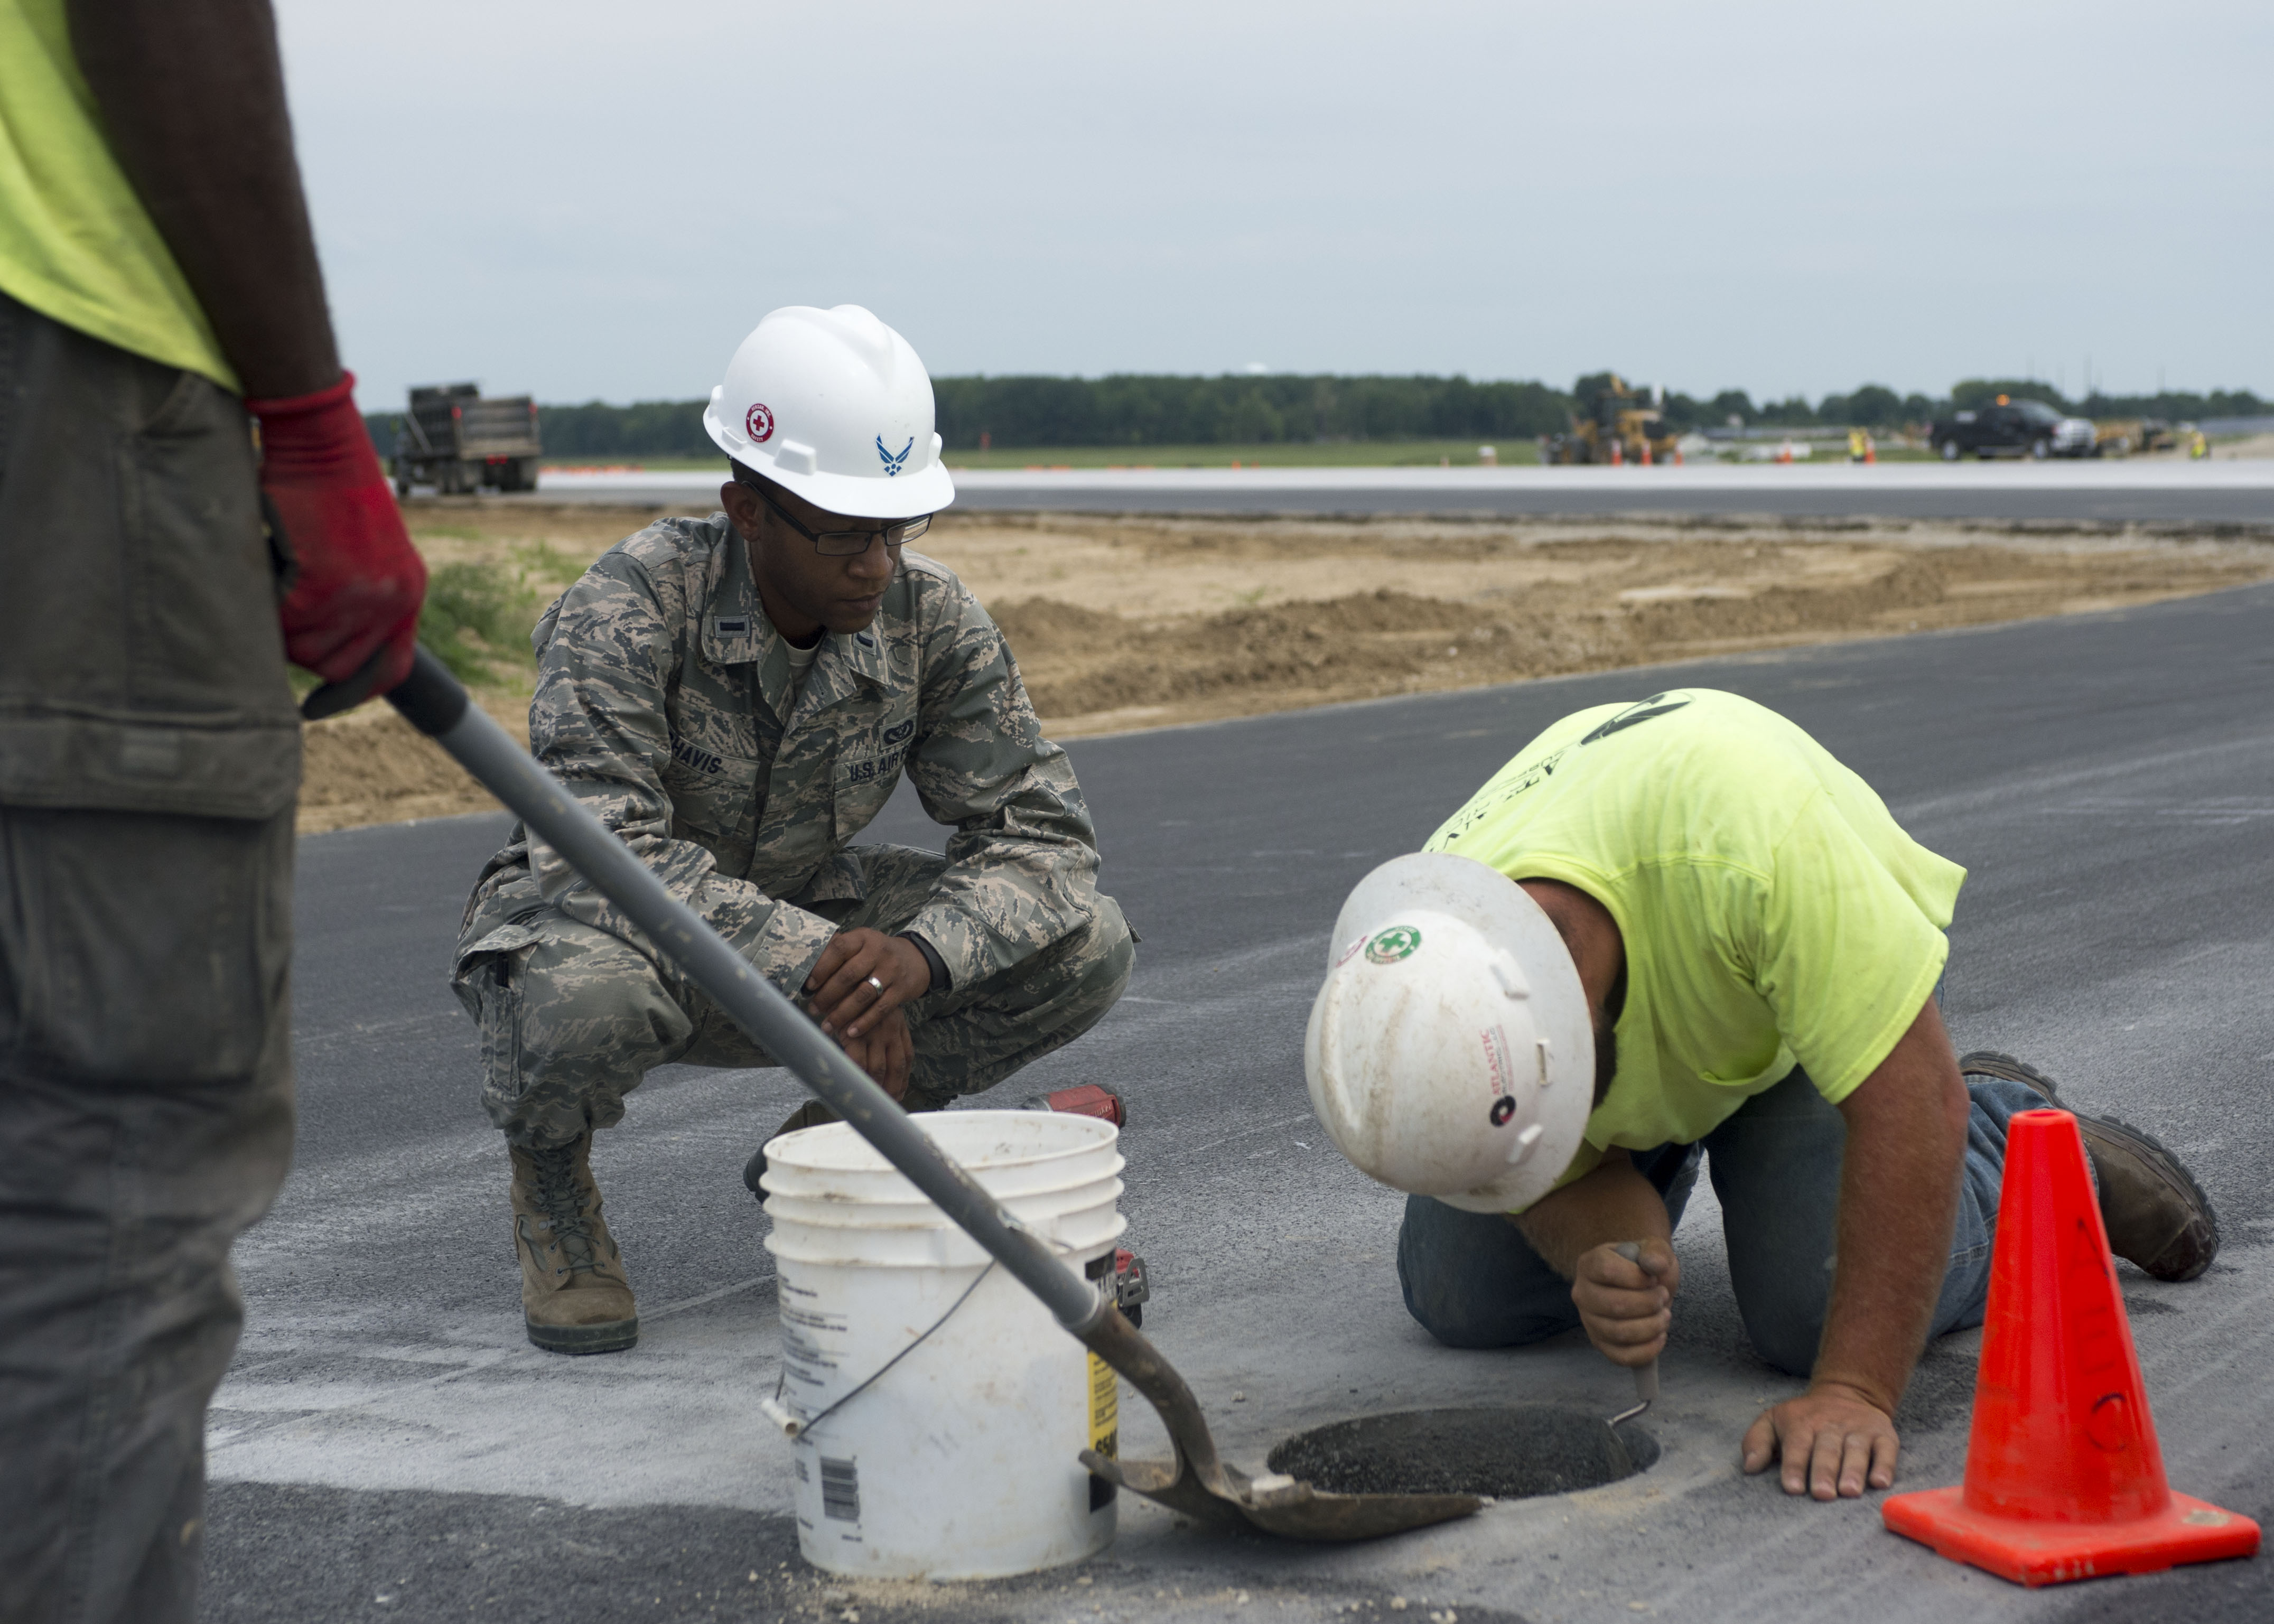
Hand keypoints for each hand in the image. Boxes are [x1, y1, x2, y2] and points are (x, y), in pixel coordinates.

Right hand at [247, 372, 426, 693]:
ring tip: (273, 579)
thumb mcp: (359, 548)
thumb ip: (352, 594)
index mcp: (409, 591)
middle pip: (339, 667)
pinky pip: (283, 624)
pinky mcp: (326, 584)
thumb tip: (312, 642)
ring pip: (304, 650)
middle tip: (277, 613)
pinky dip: (264, 605)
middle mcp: (397, 599)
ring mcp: (365, 596)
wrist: (321, 437)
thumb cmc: (328, 485)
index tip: (314, 707)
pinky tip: (265, 570)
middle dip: (301, 650)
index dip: (353, 693)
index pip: (393, 668)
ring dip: (278, 625)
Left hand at [804, 929, 930, 1040]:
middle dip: (828, 995)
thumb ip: (839, 951)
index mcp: (863, 938)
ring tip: (827, 1025)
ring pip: (863, 994)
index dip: (822, 967)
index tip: (809, 985)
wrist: (915, 959)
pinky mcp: (901, 990)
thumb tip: (806, 966)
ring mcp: (891, 971)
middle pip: (849, 975)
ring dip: (842, 1013)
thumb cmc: (878, 954)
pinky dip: (864, 1022)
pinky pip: (881, 1009)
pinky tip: (850, 1032)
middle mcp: (878, 952)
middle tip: (814, 1009)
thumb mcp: (861, 944)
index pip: (839, 949)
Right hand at [835, 1005, 913, 1099]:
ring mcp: (873, 1032)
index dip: (904, 1077)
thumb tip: (880, 1057)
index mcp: (898, 1025)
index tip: (900, 1092)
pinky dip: (857, 1076)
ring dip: (876, 1086)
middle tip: (887, 1102)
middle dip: (893, 1087)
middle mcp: (890, 1029)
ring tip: (870, 1099)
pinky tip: (854, 1085)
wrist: (843, 977)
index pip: (907, 1056)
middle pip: (897, 1066)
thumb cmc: (857, 996)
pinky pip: (857, 1062)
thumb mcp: (878, 1011)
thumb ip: (882, 1031)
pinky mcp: (855, 1033)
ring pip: (878, 1068)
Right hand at [1571, 1237, 1677, 1367]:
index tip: (1653, 1278)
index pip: (1607, 1271)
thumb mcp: (1653, 1249)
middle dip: (1649, 1304)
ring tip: (1664, 1316)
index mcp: (1589, 1264)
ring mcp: (1588, 1321)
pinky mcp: (1600, 1343)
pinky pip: (1621, 1356)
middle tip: (1663, 1297)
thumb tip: (1655, 1265)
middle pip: (1615, 1305)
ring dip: (1651, 1326)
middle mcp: (1582, 1293)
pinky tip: (1659, 1337)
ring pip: (1619, 1333)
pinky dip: (1646, 1351)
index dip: (1637, 1277)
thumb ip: (1655, 1251)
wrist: (1641, 1285)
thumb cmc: (1644, 1267)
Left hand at [1741, 1380, 1899, 1499]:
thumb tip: (1748, 1467)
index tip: (1793, 1488)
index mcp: (1802, 1422)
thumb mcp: (1773, 1420)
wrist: (1848, 1392)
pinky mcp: (1884, 1435)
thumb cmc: (1804, 1418)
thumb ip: (1757, 1442)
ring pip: (1856, 1450)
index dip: (1794, 1466)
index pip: (1796, 1444)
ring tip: (1849, 1491)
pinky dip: (1885, 1466)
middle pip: (1827, 1449)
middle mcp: (1831, 1425)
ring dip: (1853, 1471)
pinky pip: (1886, 1451)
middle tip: (1822, 1494)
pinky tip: (1880, 1483)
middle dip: (1824, 1471)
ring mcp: (1859, 1430)